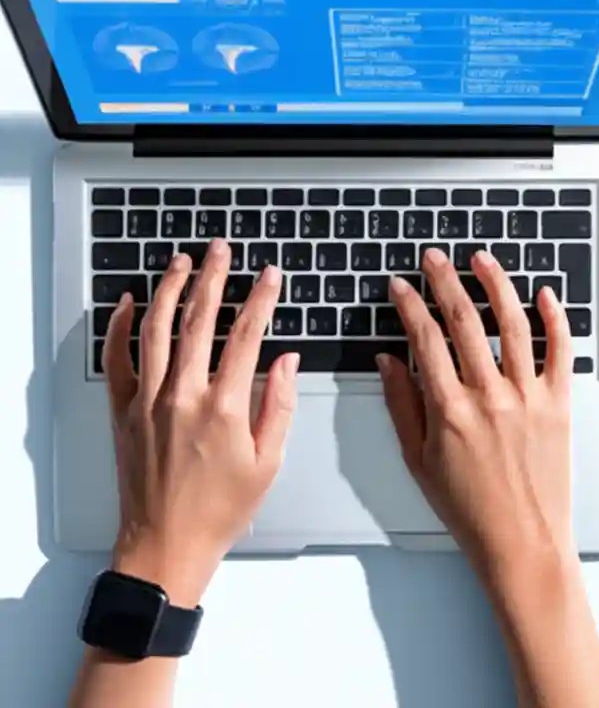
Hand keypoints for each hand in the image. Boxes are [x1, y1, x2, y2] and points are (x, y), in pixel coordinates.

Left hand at [102, 239, 298, 605]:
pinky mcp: (124, 413)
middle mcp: (182, 397)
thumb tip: (284, 362)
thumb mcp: (268, 463)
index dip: (260, 300)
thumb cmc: (220, 511)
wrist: (167, 544)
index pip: (246, 337)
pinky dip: (120, 327)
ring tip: (181, 262)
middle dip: (212, 279)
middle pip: (197, 321)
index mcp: (223, 408)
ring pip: (155, 330)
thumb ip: (278, 406)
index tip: (269, 276)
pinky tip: (129, 303)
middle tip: (221, 250)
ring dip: (168, 290)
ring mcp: (147, 402)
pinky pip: (118, 360)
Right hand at [378, 248, 575, 574]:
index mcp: (449, 410)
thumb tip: (389, 360)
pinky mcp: (559, 404)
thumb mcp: (419, 460)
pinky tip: (544, 294)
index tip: (401, 286)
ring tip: (481, 260)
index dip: (410, 305)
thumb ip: (402, 405)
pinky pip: (560, 350)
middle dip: (445, 280)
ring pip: (512, 323)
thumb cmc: (469, 509)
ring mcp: (528, 397)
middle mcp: (489, 396)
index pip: (425, 338)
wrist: (522, 540)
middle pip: (464, 319)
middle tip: (434, 258)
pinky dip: (555, 318)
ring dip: (495, 284)